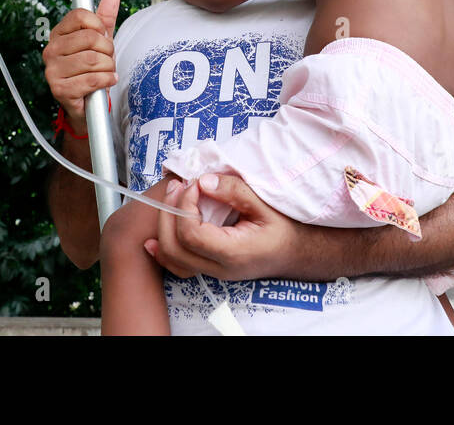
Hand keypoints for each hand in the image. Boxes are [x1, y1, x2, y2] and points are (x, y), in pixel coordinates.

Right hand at [41, 0, 120, 134]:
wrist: (88, 103)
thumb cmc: (92, 69)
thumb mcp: (100, 40)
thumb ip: (105, 17)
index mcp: (59, 34)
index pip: (80, 16)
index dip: (99, 26)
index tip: (102, 37)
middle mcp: (51, 50)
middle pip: (90, 38)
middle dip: (107, 50)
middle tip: (106, 59)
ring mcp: (52, 70)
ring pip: (93, 60)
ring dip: (108, 67)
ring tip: (106, 72)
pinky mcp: (59, 89)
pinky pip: (91, 79)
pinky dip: (106, 81)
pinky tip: (106, 81)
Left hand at [143, 173, 307, 281]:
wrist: (298, 254)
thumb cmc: (285, 228)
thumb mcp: (265, 204)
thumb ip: (234, 191)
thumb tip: (202, 180)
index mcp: (233, 253)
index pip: (191, 233)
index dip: (184, 205)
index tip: (195, 184)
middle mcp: (219, 268)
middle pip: (174, 248)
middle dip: (168, 212)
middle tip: (178, 186)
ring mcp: (214, 273)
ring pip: (172, 259)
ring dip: (163, 227)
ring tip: (172, 199)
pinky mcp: (210, 269)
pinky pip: (178, 266)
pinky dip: (163, 249)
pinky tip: (155, 235)